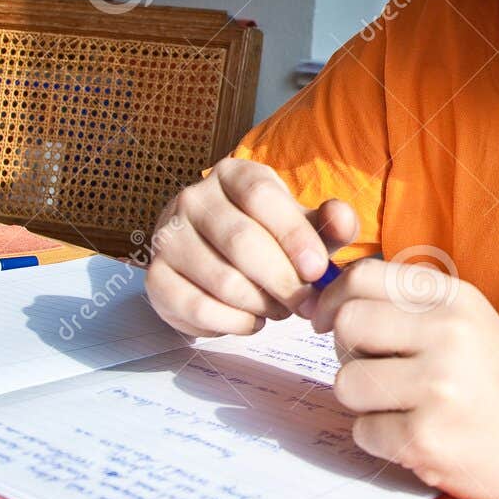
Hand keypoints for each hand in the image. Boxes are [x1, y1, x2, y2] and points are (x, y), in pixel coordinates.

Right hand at [144, 157, 358, 337]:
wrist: (214, 251)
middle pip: (242, 242)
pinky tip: (251, 320)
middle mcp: (194, 198)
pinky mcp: (156, 276)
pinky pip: (198, 308)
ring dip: (261, 306)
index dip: (294, 236)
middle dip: (283, 281)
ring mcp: (169, 236)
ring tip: (279, 310)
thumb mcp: (302, 224)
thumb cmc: (267, 235)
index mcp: (234, 174)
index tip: (317, 270)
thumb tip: (343, 220)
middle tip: (304, 303)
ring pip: (222, 281)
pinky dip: (234, 324)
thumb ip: (330, 222)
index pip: (261, 197)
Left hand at [311, 257, 498, 498]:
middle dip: (349, 352)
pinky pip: (363, 432)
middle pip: (348, 325)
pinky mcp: (426, 439)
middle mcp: (448, 335)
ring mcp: (437, 388)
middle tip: (377, 370)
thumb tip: (327, 301)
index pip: (364, 277)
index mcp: (456, 299)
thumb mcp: (468, 320)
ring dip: (365, 401)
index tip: (331, 321)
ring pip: (347, 383)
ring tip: (404, 406)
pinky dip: (382, 439)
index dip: (334, 299)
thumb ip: (409, 305)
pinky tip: (420, 435)